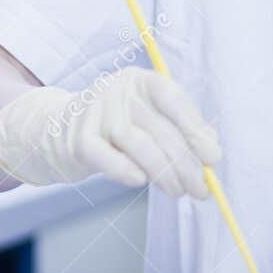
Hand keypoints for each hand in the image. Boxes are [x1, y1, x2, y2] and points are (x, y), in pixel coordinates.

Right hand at [0, 68, 220, 198]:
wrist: (59, 132)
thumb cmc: (117, 128)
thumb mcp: (147, 118)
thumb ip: (178, 129)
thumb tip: (211, 150)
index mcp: (139, 80)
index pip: (172, 98)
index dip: (195, 128)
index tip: (213, 157)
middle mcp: (116, 90)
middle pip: (159, 128)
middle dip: (186, 164)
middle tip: (201, 189)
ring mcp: (95, 113)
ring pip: (138, 145)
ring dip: (164, 173)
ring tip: (178, 192)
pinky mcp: (78, 139)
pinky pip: (107, 159)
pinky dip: (126, 171)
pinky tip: (140, 181)